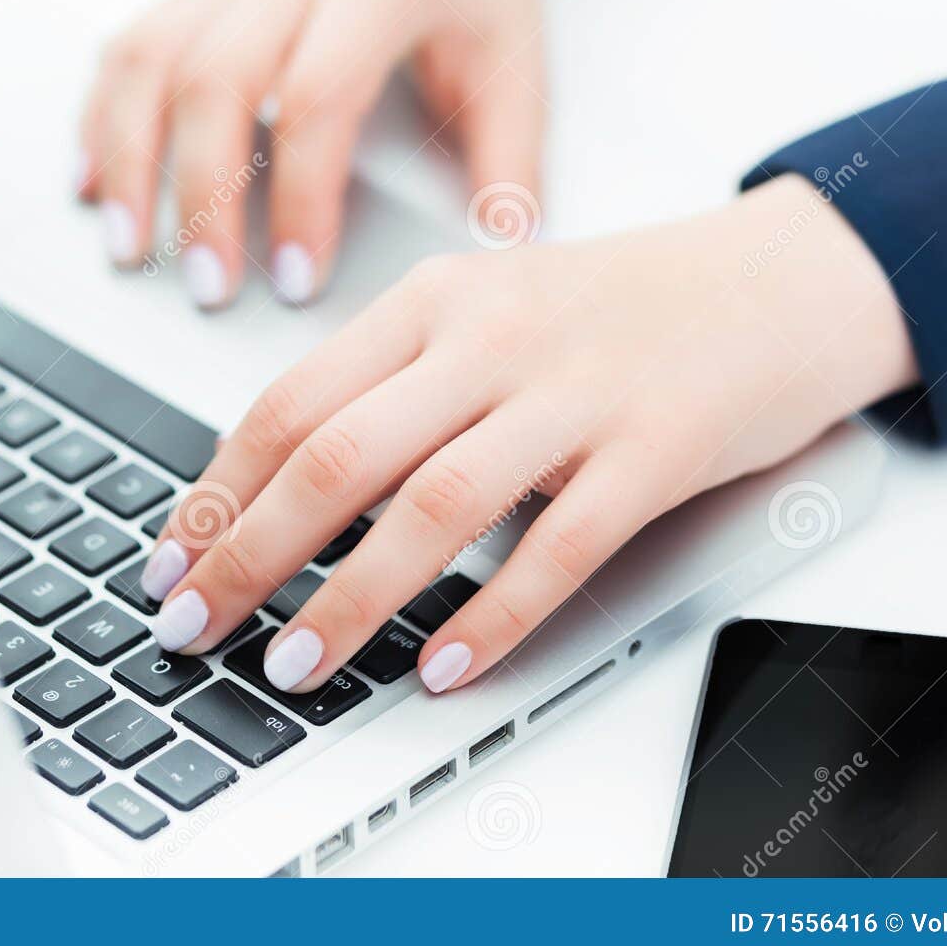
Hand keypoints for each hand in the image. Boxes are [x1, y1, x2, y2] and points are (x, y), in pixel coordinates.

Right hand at [77, 0, 552, 306]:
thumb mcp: (518, 63)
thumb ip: (511, 158)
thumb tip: (501, 249)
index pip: (319, 96)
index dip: (301, 196)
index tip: (299, 279)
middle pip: (215, 78)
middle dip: (201, 194)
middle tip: (209, 286)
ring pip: (151, 56)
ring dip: (127, 158)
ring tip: (127, 247)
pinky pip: (130, 45)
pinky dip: (101, 117)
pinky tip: (92, 182)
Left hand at [138, 176, 918, 692]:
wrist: (775, 279)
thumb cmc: (619, 309)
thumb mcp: (489, 313)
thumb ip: (397, 382)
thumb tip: (285, 488)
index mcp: (435, 300)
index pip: (294, 399)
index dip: (219, 489)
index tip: (172, 559)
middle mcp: (491, 338)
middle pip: (340, 453)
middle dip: (248, 552)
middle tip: (193, 625)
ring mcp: (574, 394)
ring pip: (435, 505)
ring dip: (350, 598)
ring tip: (294, 665)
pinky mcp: (653, 450)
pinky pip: (558, 547)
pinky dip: (493, 616)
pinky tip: (442, 666)